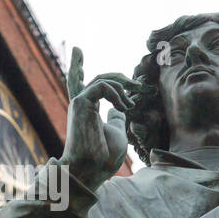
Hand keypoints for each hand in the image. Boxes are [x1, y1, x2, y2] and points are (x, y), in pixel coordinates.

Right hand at [61, 47, 138, 189]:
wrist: (92, 169)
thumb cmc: (103, 156)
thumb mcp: (117, 132)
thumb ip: (116, 118)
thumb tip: (120, 109)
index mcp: (87, 110)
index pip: (81, 83)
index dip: (77, 66)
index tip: (77, 49)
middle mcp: (81, 104)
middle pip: (96, 78)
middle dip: (120, 78)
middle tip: (141, 86)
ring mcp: (79, 103)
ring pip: (102, 79)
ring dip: (123, 87)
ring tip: (132, 105)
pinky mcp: (80, 103)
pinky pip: (102, 85)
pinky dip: (116, 93)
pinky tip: (123, 106)